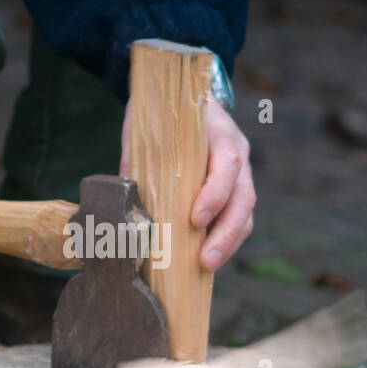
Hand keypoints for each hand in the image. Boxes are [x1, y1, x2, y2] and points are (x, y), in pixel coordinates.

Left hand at [120, 94, 254, 270]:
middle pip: (243, 197)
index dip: (215, 193)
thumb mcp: (147, 127)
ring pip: (244, 214)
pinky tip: (204, 262)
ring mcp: (240, 176)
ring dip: (228, 244)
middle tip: (206, 261)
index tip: (195, 219)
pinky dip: (224, 242)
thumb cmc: (162, 115)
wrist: (179, 100)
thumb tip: (122, 197)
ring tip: (206, 267)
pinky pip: (236, 221)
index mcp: (219, 134)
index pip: (227, 163)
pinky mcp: (233, 193)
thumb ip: (137, 158)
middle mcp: (237, 154)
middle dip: (226, 233)